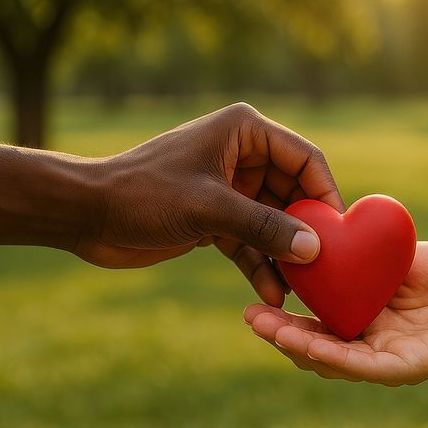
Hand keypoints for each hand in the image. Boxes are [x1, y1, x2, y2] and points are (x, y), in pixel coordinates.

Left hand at [74, 103, 343, 305]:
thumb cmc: (143, 194)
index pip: (304, 158)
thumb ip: (264, 227)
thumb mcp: (208, 209)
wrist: (86, 215)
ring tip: (302, 290)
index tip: (340, 233)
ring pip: (273, 223)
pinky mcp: (215, 220)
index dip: (325, 194)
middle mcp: (242, 156)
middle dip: (307, 232)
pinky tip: (273, 296)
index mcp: (244, 131)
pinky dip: (260, 266)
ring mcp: (230, 189)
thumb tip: (314, 248)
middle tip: (326, 269)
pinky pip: (250, 243)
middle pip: (294, 194)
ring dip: (285, 256)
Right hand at [244, 242, 427, 384]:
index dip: (284, 314)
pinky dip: (331, 355)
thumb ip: (358, 254)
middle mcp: (372, 345)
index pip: (316, 322)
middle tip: (249, 316)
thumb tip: (314, 235)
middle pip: (316, 346)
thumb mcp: (394, 256)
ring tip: (266, 326)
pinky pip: (363, 366)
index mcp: (366, 320)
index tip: (254, 295)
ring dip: (296, 345)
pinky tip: (305, 341)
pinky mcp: (409, 368)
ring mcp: (389, 360)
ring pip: (332, 361)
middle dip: (279, 333)